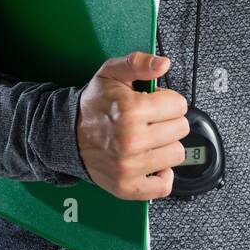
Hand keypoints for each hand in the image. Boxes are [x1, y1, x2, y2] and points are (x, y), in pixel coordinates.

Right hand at [75, 51, 188, 199]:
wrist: (68, 135)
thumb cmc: (94, 105)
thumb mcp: (111, 73)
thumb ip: (139, 63)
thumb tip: (163, 64)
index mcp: (130, 111)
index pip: (179, 105)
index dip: (168, 101)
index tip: (153, 103)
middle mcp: (131, 141)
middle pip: (181, 129)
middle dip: (168, 121)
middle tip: (149, 121)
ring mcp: (129, 167)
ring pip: (177, 154)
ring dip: (165, 146)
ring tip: (147, 139)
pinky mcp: (127, 187)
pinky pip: (164, 186)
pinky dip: (162, 174)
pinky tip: (151, 161)